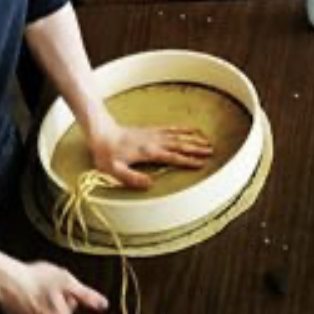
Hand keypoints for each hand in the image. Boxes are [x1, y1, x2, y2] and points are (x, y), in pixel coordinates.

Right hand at [0, 258, 107, 313]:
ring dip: (42, 302)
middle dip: (56, 299)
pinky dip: (28, 304)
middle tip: (47, 286)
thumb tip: (103, 305)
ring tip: (36, 288)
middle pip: (58, 312)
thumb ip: (87, 296)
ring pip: (43, 313)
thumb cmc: (37, 279)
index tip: (59, 286)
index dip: (67, 294)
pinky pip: (27, 313)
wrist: (7, 280)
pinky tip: (26, 293)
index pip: (72, 308)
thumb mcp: (68, 282)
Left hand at [87, 121, 213, 190]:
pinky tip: (191, 129)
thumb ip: (131, 179)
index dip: (187, 161)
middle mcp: (154, 142)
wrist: (102, 133)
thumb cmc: (106, 154)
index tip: (201, 164)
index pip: (172, 157)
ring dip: (193, 139)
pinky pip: (171, 129)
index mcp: (148, 153)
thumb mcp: (113, 170)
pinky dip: (183, 129)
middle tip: (211, 151)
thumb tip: (150, 184)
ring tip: (207, 142)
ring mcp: (154, 135)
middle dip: (196, 148)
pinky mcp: (151, 130)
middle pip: (180, 145)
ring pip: (178, 136)